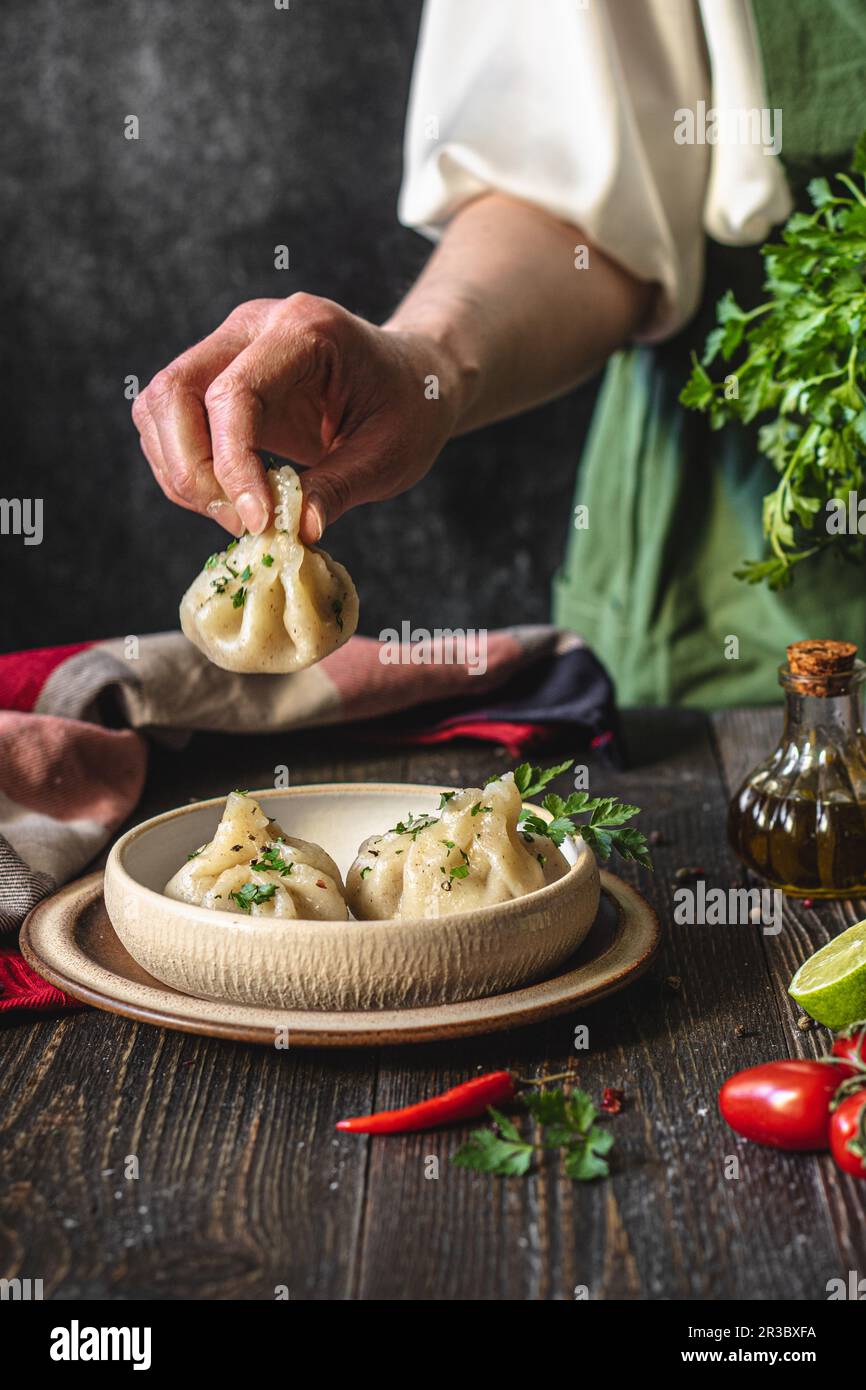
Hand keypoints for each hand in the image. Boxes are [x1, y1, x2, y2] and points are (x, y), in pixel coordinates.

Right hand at [132, 293, 463, 540]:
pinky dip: (186, 470)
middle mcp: (254, 326)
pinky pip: (172, 422)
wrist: (414, 379)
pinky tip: (230, 500)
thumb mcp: (390, 454)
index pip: (233, 393)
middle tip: (240, 523)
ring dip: (182, 473)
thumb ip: (340, 488)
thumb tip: (297, 530)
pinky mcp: (218, 375)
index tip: (255, 520)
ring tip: (238, 517)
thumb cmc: (410, 408)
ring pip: (159, 407)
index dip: (231, 464)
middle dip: (192, 471)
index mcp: (304, 330)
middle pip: (175, 391)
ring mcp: (229, 346)